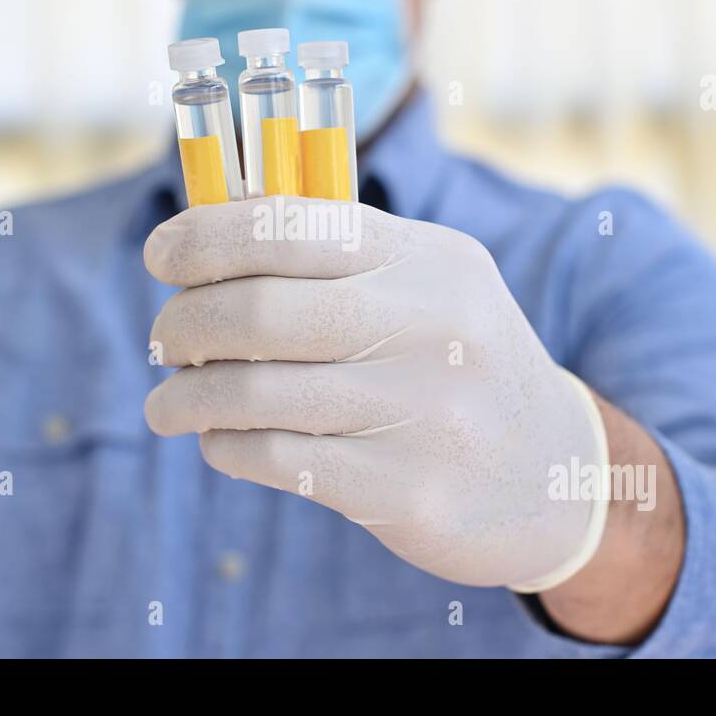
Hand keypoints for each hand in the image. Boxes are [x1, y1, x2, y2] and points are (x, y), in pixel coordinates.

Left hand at [143, 196, 608, 590]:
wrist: (556, 477)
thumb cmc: (455, 364)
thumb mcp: (427, 288)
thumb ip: (335, 260)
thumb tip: (202, 243)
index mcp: (428, 260)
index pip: (293, 226)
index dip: (207, 238)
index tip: (160, 256)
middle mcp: (431, 326)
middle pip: (262, 310)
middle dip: (185, 323)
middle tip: (164, 340)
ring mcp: (423, 411)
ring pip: (256, 391)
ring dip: (187, 396)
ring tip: (167, 405)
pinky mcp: (407, 489)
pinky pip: (277, 457)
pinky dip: (226, 445)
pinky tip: (219, 441)